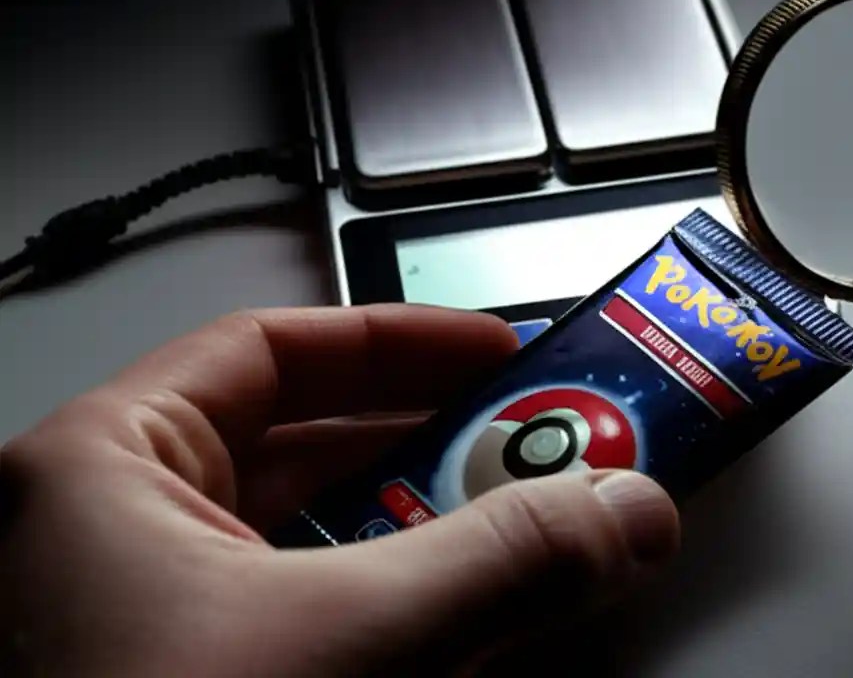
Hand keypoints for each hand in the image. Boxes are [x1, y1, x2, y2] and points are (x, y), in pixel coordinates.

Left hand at [0, 306, 678, 675]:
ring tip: (519, 532)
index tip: (495, 354)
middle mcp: (116, 539)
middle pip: (307, 445)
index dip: (399, 342)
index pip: (268, 350)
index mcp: (101, 475)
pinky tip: (462, 622)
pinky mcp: (205, 677)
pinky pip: (316, 616)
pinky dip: (398, 611)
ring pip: (319, 540)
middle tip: (536, 446)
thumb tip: (615, 510)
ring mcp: (156, 620)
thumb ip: (504, 561)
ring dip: (428, 537)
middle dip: (437, 450)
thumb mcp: (352, 639)